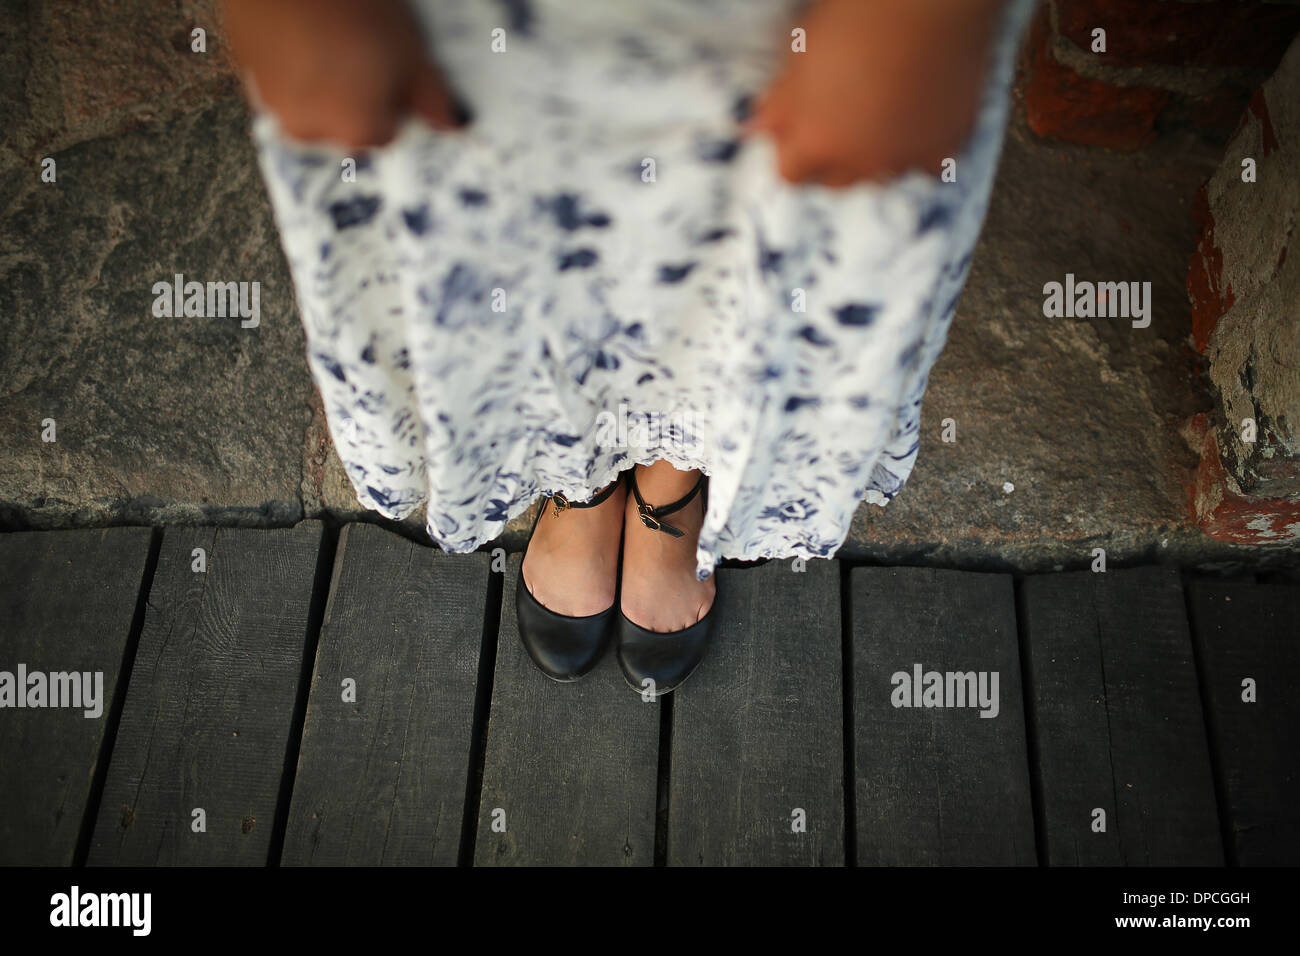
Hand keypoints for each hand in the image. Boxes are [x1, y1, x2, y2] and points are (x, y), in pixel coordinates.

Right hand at [221, 0, 465, 147]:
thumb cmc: (359, 10)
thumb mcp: (413, 54)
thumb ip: (433, 98)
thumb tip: (454, 125)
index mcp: (356, 132)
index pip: (385, 134)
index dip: (393, 102)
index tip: (394, 71)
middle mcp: (310, 130)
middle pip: (343, 121)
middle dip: (355, 94)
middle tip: (364, 49)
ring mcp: (271, 101)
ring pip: (307, 98)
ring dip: (320, 78)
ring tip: (333, 35)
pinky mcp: (243, 67)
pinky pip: (277, 73)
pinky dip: (291, 60)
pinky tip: (303, 26)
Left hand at [745, 0, 1006, 186]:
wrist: (931, 2)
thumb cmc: (859, 15)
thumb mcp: (802, 55)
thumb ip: (780, 104)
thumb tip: (759, 130)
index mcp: (816, 142)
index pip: (790, 175)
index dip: (792, 152)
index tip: (798, 131)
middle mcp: (859, 162)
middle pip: (835, 182)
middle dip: (831, 159)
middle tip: (840, 120)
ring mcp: (905, 159)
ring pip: (882, 176)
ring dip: (876, 156)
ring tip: (881, 115)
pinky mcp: (946, 146)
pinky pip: (928, 165)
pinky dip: (921, 149)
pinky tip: (919, 119)